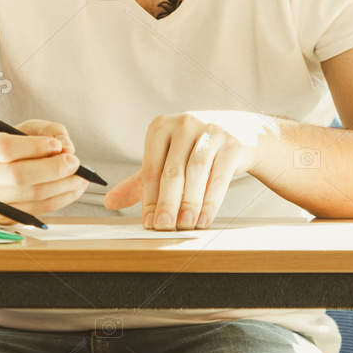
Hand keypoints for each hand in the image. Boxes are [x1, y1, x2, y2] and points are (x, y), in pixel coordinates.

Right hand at [0, 119, 86, 216]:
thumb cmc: (6, 147)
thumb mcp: (22, 128)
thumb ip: (47, 131)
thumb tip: (66, 147)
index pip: (5, 148)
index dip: (34, 147)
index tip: (57, 145)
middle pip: (18, 175)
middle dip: (52, 169)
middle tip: (74, 162)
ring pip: (31, 195)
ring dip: (63, 186)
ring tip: (80, 176)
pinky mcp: (5, 214)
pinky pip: (38, 209)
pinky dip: (61, 199)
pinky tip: (74, 188)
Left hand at [103, 111, 269, 229]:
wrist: (242, 131)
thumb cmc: (196, 148)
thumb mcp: (168, 158)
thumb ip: (141, 181)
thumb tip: (110, 202)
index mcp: (161, 127)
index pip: (151, 168)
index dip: (149, 198)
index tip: (149, 223)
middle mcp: (184, 124)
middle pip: (172, 171)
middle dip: (167, 203)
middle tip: (163, 228)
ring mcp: (210, 131)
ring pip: (196, 173)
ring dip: (189, 203)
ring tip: (184, 226)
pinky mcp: (233, 143)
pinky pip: (219, 176)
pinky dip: (210, 201)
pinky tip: (204, 219)